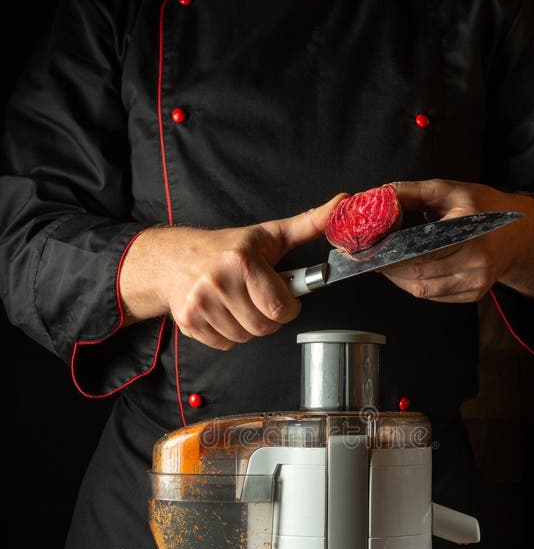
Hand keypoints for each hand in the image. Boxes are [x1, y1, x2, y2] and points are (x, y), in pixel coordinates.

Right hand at [120, 194, 345, 349]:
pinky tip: (221, 311)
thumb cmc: (228, 248)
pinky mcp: (189, 322)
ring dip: (246, 325)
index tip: (280, 295)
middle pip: (264, 327)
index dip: (287, 307)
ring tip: (238, 301)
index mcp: (242, 261)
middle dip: (267, 316)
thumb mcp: (271, 234)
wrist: (174, 258)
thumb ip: (309, 224)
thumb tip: (343, 204)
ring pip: (245, 338)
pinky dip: (227, 334)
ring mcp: (200, 303)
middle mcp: (218, 281)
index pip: (280, 309)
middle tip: (257, 297)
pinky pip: (224, 345)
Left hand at [382, 179, 533, 303]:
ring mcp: (477, 280)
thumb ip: (413, 192)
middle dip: (390, 268)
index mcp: (470, 228)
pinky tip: (408, 273)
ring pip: (424, 289)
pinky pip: (434, 296)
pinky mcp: (474, 294)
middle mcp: (477, 258)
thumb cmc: (484, 208)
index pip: (421, 249)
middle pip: (420, 273)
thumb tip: (379, 196)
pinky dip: (416, 286)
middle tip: (371, 260)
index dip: (392, 254)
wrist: (518, 233)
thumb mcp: (451, 190)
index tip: (371, 251)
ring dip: (399, 280)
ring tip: (386, 266)